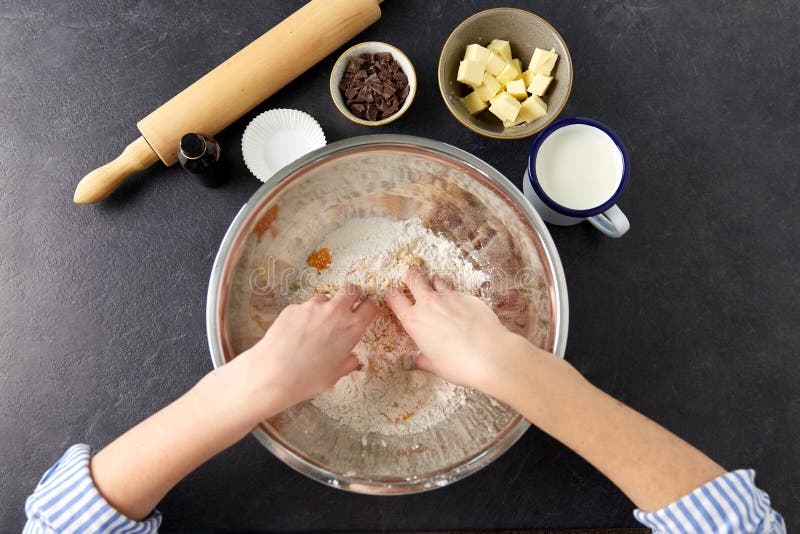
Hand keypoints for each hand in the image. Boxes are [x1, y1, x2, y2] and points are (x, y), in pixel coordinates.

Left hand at [230, 284, 378, 419]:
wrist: (274, 373)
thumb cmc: (307, 378)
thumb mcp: (335, 374)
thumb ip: (348, 362)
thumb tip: (351, 359)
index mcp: (351, 328)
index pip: (370, 306)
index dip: (370, 307)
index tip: (367, 310)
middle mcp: (335, 312)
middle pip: (352, 290)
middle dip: (352, 295)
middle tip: (347, 305)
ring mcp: (313, 307)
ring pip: (325, 298)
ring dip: (324, 308)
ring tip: (315, 328)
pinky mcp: (294, 307)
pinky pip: (304, 307)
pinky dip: (304, 316)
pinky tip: (297, 332)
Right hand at [384, 268, 521, 393]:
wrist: (491, 355)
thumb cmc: (459, 365)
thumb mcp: (434, 365)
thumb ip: (421, 360)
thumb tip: (414, 361)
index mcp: (415, 321)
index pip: (395, 299)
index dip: (391, 294)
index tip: (391, 293)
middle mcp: (429, 304)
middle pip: (414, 279)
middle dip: (410, 276)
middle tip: (410, 276)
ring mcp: (449, 297)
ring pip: (436, 280)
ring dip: (433, 283)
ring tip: (436, 290)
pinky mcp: (468, 296)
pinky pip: (457, 292)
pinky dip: (455, 296)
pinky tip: (462, 309)